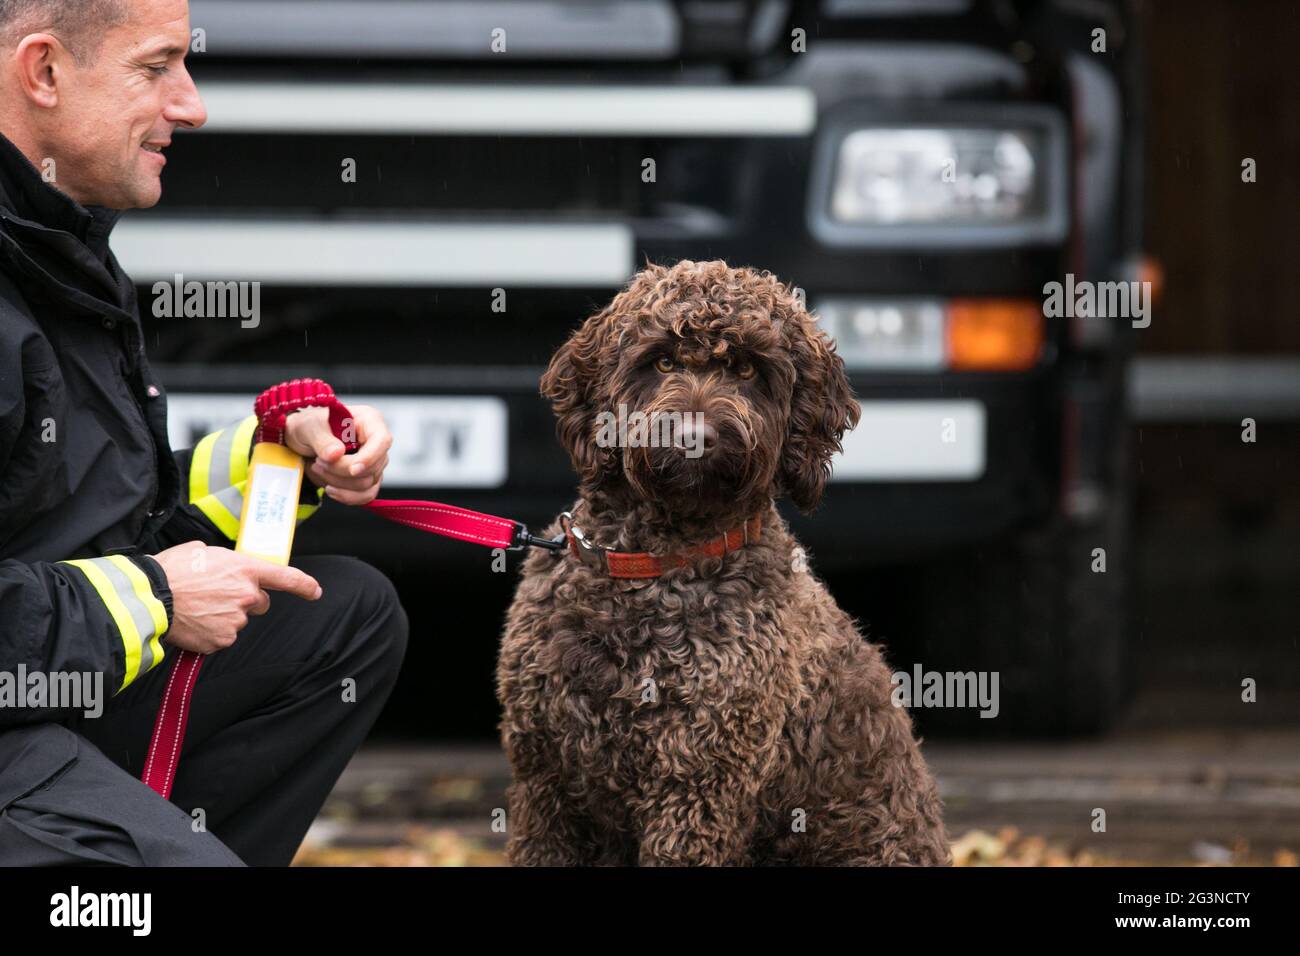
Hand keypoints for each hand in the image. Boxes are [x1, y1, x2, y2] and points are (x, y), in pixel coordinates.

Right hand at [152, 541, 321, 654]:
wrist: (150, 597)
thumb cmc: (172, 570)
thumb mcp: (202, 551)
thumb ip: (224, 561)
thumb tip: (223, 568)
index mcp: (245, 569)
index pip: (287, 578)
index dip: (305, 585)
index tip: (315, 591)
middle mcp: (247, 595)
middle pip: (260, 603)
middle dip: (244, 601)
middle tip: (216, 596)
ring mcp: (236, 620)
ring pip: (238, 620)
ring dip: (224, 616)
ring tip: (197, 606)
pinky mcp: (222, 640)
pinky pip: (223, 637)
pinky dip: (211, 632)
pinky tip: (194, 622)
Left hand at [283, 404, 391, 505]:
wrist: (301, 442)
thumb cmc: (308, 427)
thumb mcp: (309, 427)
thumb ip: (322, 439)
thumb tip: (336, 453)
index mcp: (368, 420)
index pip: (382, 440)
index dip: (370, 457)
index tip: (352, 470)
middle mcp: (375, 442)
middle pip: (373, 467)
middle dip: (342, 471)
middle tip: (318, 462)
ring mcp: (374, 462)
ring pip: (367, 484)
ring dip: (339, 483)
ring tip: (318, 468)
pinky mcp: (367, 478)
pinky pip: (366, 495)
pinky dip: (347, 496)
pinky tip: (330, 488)